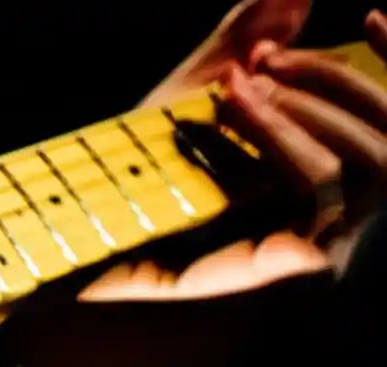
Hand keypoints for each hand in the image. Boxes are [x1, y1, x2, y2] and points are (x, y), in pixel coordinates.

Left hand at [82, 0, 386, 301]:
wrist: (75, 248)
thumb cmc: (128, 181)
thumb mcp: (192, 97)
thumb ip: (245, 43)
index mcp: (324, 191)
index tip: (370, 14)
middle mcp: (335, 229)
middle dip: (335, 81)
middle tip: (261, 62)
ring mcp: (322, 258)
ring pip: (376, 165)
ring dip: (310, 107)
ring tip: (238, 89)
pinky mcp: (297, 274)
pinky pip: (325, 192)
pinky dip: (284, 136)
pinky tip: (235, 107)